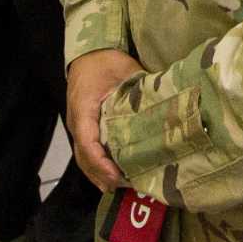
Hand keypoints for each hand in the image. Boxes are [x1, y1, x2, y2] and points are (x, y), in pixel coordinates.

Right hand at [66, 49, 144, 191]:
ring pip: (82, 156)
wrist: (88, 53)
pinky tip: (108, 176)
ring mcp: (77, 124)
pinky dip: (95, 166)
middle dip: (100, 174)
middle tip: (122, 187)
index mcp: (84, 108)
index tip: (116, 175)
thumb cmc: (106, 61)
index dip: (101, 162)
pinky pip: (85, 150)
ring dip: (97, 174)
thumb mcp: (125, 70)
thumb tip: (165, 107)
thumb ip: (141, 89)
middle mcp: (77, 120)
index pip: (87, 141)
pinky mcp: (82, 126)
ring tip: (116, 187)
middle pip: (83, 155)